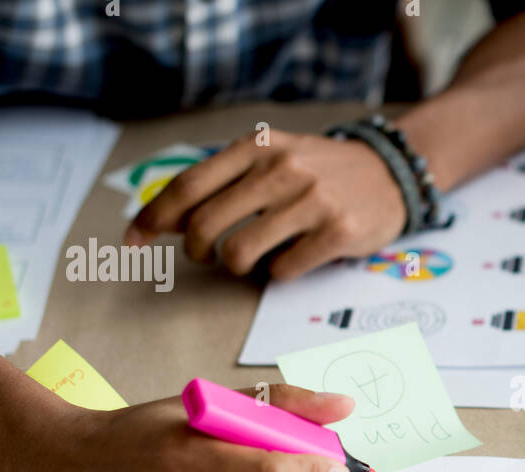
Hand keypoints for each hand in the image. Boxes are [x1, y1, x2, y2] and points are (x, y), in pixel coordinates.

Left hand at [126, 131, 406, 279]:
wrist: (390, 173)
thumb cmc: (320, 171)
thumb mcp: (273, 156)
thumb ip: (225, 180)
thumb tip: (167, 218)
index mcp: (256, 146)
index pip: (188, 186)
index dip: (153, 219)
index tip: (134, 241)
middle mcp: (281, 169)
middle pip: (206, 225)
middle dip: (196, 251)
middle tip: (206, 257)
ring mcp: (311, 200)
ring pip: (240, 253)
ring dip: (235, 266)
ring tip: (248, 260)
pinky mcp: (336, 232)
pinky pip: (283, 269)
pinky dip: (276, 273)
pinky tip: (290, 259)